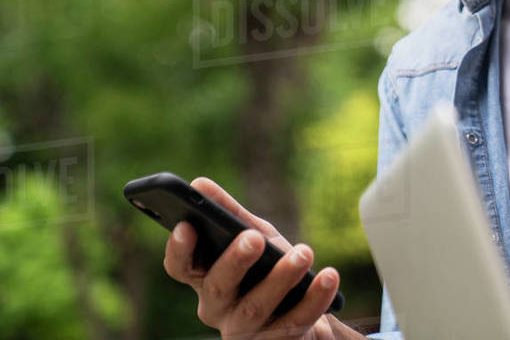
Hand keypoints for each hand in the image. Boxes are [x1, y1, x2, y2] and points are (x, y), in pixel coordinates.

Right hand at [162, 177, 360, 339]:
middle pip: (219, 287)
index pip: (181, 267)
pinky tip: (329, 276)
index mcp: (206, 279)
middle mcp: (218, 308)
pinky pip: (296, 321)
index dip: (179, 249)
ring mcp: (246, 330)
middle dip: (235, 261)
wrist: (303, 311)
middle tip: (255, 237)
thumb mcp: (253, 236)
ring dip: (281, 278)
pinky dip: (314, 298)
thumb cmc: (269, 268)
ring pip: (257, 308)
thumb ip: (229, 214)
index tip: (186, 225)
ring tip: (304, 252)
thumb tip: (199, 184)